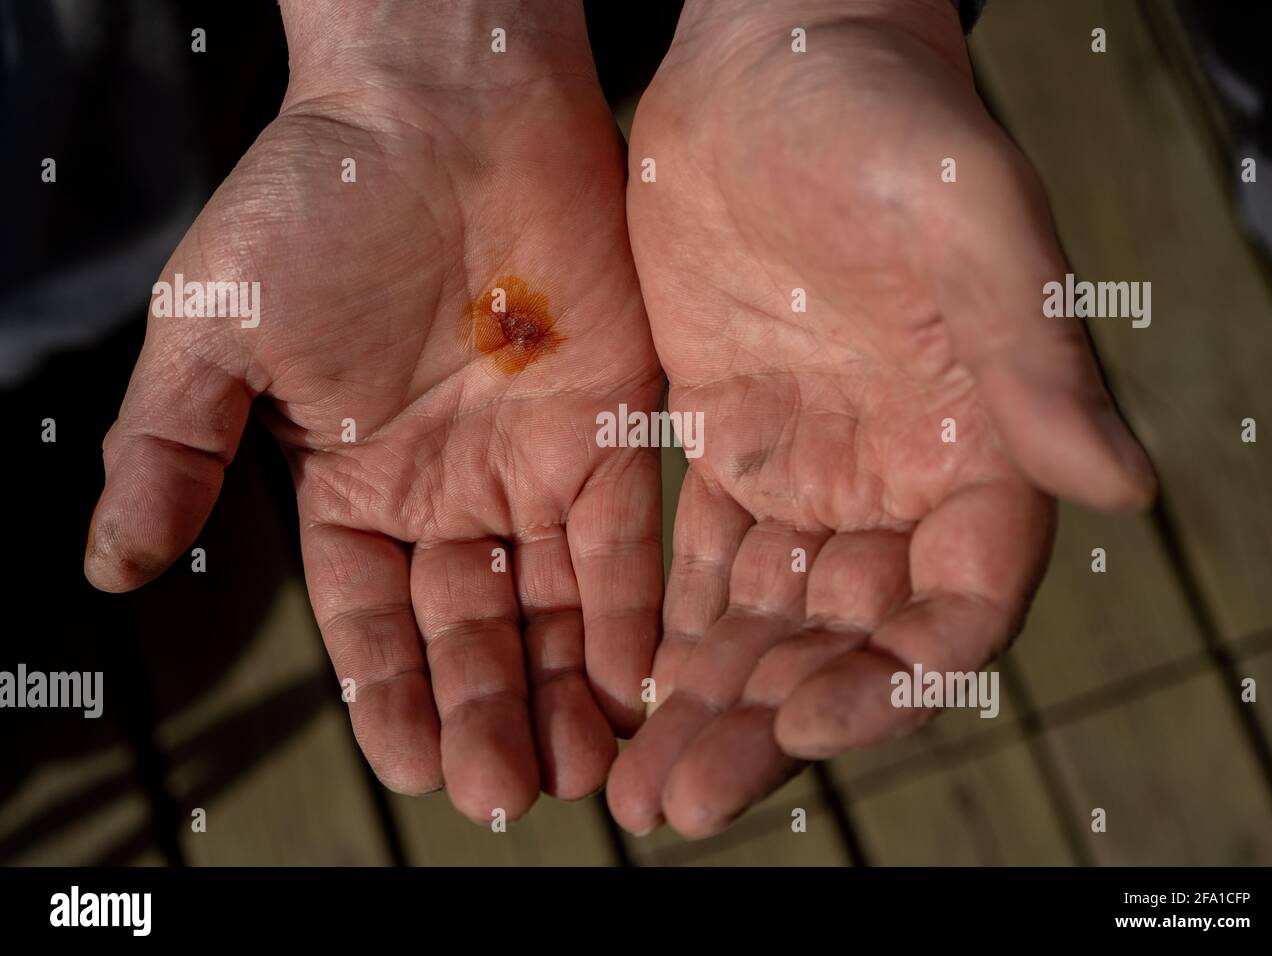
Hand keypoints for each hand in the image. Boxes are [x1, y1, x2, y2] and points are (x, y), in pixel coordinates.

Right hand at [84, 0, 662, 820]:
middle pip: (470, 627)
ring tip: (581, 771)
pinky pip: (625, 535)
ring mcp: (534, 458)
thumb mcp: (218, 331)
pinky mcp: (614, 421)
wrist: (444, 99)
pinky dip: (629, 609)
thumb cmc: (317, 198)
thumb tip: (107, 565)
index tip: (416, 768)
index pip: (372, 619)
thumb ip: (171, 448)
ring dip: (566, 686)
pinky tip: (635, 682)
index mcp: (354, 479)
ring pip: (552, 600)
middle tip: (506, 794)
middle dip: (487, 710)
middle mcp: (450, 486)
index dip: (388, 695)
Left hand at [607, 0, 1154, 835]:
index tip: (805, 721)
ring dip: (707, 705)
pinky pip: (692, 557)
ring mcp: (803, 465)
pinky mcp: (719, 436)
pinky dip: (663, 627)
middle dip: (766, 726)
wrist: (776, 62)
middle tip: (678, 807)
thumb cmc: (893, 122)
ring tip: (637, 791)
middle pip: (839, 642)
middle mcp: (893, 478)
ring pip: (760, 619)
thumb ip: (1036, 357)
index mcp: (976, 450)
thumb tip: (1120, 486)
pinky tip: (623, 689)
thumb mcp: (974, 226)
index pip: (955, 612)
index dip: (891, 682)